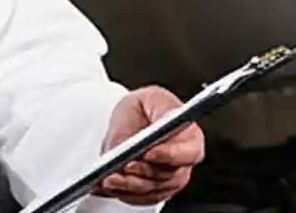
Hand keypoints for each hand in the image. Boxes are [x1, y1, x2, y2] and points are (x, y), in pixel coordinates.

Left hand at [91, 86, 204, 206]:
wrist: (130, 121)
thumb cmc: (144, 107)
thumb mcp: (150, 98)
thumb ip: (155, 113)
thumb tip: (148, 133)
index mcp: (190, 138)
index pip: (187, 152)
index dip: (169, 155)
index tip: (148, 153)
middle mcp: (183, 163)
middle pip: (167, 176)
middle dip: (144, 173)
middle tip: (125, 166)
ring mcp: (169, 179)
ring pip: (151, 189)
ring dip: (129, 186)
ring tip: (109, 178)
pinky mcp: (154, 191)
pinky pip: (140, 197)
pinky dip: (122, 193)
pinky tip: (105, 186)